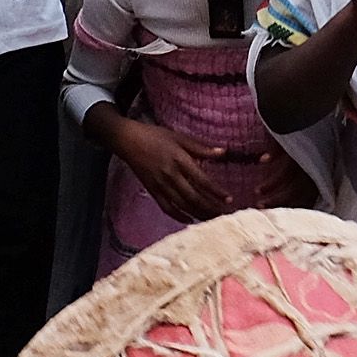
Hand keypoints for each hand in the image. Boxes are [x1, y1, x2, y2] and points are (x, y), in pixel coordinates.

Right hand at [112, 117, 232, 224]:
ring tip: (212, 220)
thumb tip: (223, 152)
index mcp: (179, 160)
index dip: (216, 192)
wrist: (128, 141)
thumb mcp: (179, 137)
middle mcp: (171, 175)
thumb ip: (201, 148)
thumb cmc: (154, 136)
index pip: (202, 180)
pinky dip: (179, 216)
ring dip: (199, 214)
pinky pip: (167, 207)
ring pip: (182, 205)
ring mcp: (160, 184)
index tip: (228, 199)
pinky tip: (190, 220)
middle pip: (194, 197)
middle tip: (225, 215)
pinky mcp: (152, 190)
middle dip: (211, 208)